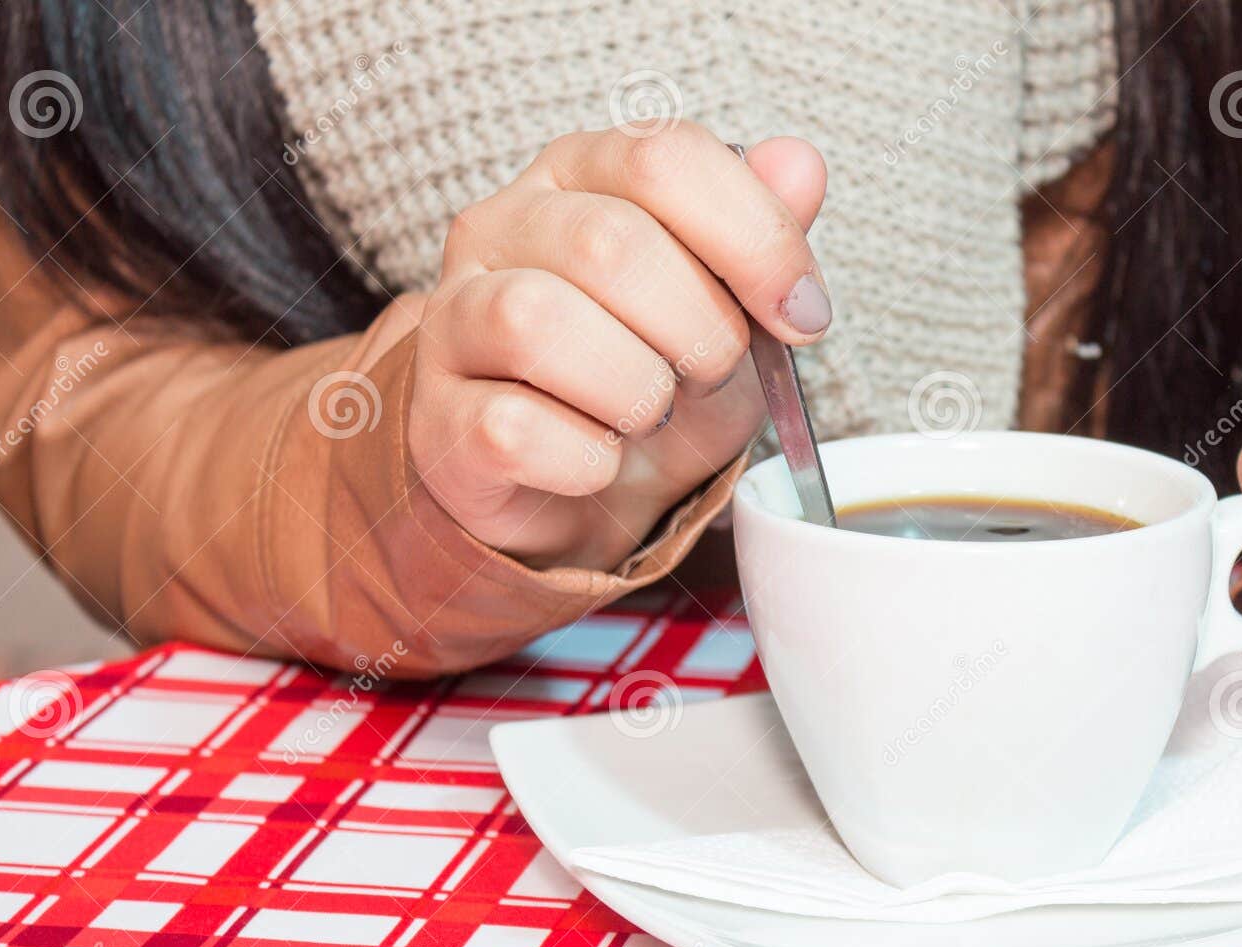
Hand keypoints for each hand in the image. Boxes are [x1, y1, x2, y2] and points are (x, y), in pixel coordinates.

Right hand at [408, 125, 829, 568]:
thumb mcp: (729, 308)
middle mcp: (500, 227)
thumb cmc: (649, 382)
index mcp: (579, 175)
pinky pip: (512, 429)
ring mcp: (454, 319)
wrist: (577, 493)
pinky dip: (586, 460)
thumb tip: (800, 165)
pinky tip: (600, 462)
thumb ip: (763, 232)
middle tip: (711, 375)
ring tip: (651, 415)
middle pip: (610, 243)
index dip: (757, 239)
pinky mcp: (437, 416)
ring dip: (636, 391)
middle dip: (699, 329)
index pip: (665, 158)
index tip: (803, 315)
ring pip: (539, 322)